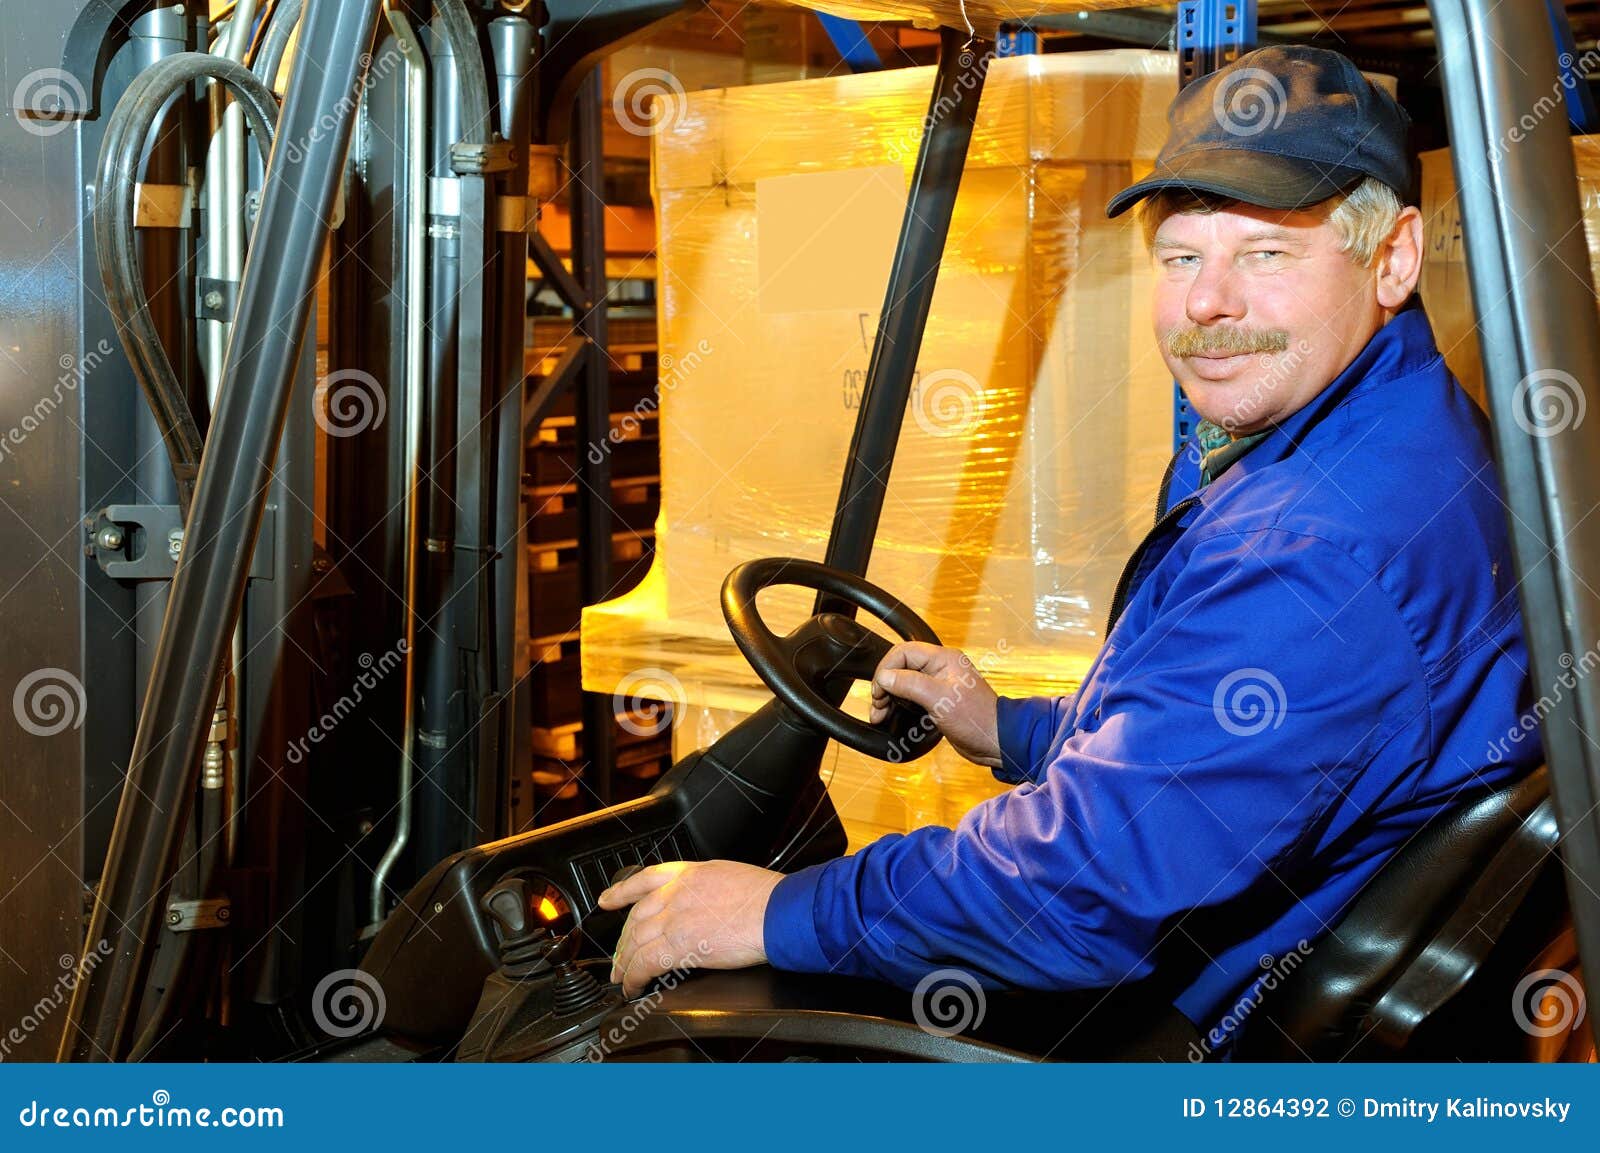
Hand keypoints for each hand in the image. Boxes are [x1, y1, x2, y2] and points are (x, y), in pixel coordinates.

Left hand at [597, 860, 782, 996]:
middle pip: (636, 917)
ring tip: (621, 977)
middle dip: (623, 941)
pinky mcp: (680, 946)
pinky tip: (633, 986)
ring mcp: (676, 919)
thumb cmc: (767, 897)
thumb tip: (701, 902)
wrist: (779, 912)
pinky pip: (644, 964)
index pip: (645, 879)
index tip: (608, 900)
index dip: (621, 891)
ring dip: (624, 963)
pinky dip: (633, 977)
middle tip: (618, 957)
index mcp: (690, 874)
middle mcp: (677, 893)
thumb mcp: (729, 876)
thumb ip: (705, 888)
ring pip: (635, 942)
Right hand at [870, 642, 1000, 768]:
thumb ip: (909, 684)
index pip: (904, 652)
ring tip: (879, 714)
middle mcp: (939, 668)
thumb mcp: (939, 698)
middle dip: (884, 684)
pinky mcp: (936, 701)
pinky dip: (897, 705)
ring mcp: (938, 684)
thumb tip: (884, 677)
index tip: (879, 689)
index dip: (886, 668)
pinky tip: (889, 715)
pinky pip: (910, 696)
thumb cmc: (976, 718)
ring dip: (888, 696)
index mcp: (943, 658)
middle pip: (901, 667)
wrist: (995, 741)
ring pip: (903, 683)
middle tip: (877, 704)